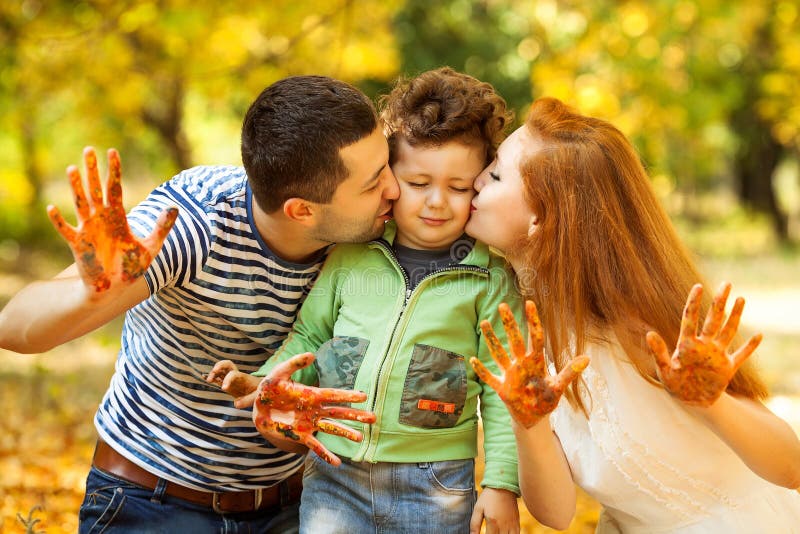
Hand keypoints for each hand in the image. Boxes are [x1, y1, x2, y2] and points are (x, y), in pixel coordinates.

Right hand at [47, 147, 177, 292]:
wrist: (115, 288)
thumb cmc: (131, 267)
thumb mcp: (151, 246)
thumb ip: (162, 227)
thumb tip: (175, 207)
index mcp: (118, 217)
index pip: (115, 188)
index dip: (114, 171)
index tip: (112, 152)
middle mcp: (101, 219)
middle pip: (95, 189)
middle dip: (92, 170)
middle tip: (88, 149)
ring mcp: (88, 229)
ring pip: (80, 203)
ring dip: (76, 187)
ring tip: (71, 168)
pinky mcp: (77, 244)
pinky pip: (65, 230)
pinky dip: (58, 220)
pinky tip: (52, 208)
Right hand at [206, 360, 261, 408]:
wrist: (262, 388)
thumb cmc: (260, 391)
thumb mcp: (257, 395)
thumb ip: (248, 400)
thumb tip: (235, 404)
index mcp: (243, 377)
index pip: (233, 374)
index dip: (228, 380)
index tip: (224, 388)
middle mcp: (236, 376)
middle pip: (227, 364)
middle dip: (219, 366)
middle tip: (214, 373)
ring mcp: (231, 379)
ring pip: (221, 370)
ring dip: (213, 372)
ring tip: (208, 380)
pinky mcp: (227, 384)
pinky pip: (218, 379)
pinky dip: (211, 377)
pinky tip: (203, 376)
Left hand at [253, 352, 376, 465]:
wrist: (258, 409)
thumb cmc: (270, 389)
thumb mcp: (279, 374)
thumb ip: (294, 364)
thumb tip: (311, 354)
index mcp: (312, 395)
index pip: (333, 395)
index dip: (348, 395)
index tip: (363, 396)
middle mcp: (315, 410)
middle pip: (339, 413)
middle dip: (355, 416)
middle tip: (373, 418)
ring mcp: (309, 424)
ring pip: (331, 429)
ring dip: (345, 433)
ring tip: (359, 439)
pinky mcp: (301, 436)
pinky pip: (316, 446)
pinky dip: (326, 455)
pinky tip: (337, 463)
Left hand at [469, 487, 519, 533]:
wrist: (503, 485)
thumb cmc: (489, 497)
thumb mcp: (478, 509)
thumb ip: (474, 524)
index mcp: (492, 522)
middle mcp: (503, 525)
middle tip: (491, 532)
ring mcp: (512, 524)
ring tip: (497, 533)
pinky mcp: (517, 522)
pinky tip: (505, 533)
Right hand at [470, 301, 589, 427]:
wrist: (534, 418)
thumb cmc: (545, 400)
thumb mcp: (558, 386)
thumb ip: (570, 372)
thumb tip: (588, 358)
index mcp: (536, 362)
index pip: (535, 337)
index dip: (533, 320)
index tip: (530, 303)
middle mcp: (521, 364)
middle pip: (514, 340)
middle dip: (509, 324)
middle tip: (503, 305)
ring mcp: (510, 375)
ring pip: (499, 354)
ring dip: (492, 340)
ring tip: (484, 323)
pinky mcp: (502, 388)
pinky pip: (490, 377)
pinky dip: (482, 370)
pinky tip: (472, 359)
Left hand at [646, 282, 761, 406]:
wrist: (689, 401)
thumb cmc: (673, 384)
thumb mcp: (664, 370)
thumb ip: (659, 352)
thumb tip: (649, 334)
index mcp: (687, 345)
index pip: (690, 318)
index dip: (694, 303)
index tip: (698, 286)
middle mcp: (704, 346)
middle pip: (713, 319)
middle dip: (720, 302)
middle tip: (726, 283)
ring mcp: (717, 355)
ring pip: (728, 331)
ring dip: (735, 316)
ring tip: (741, 298)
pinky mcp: (728, 368)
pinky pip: (742, 355)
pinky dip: (751, 347)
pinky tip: (759, 335)